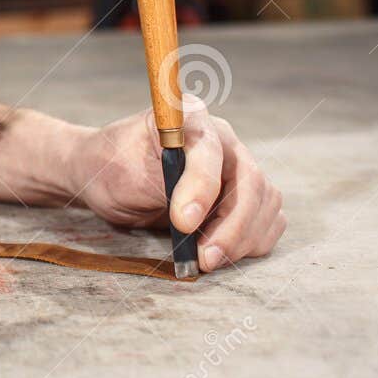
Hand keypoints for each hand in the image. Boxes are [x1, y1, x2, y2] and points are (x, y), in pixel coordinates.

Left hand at [74, 96, 285, 272]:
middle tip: (205, 259)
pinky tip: (223, 253)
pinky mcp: (243, 194)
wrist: (108, 176)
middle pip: (250, 181)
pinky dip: (252, 241)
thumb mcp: (123, 170)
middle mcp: (221, 139)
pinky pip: (269, 219)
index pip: (210, 151)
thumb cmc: (111, 165)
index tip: (184, 222)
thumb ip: (161, 186)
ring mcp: (237, 166)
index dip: (202, 187)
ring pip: (265, 203)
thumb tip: (193, 219)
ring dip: (242, 239)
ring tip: (206, 260)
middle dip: (231, 227)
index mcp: (189, 118)